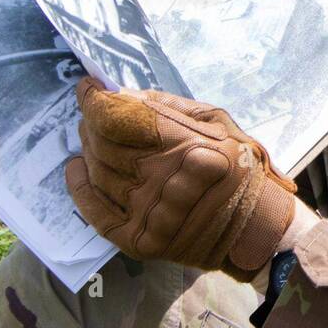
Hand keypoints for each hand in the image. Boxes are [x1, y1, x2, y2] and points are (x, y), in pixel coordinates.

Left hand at [65, 78, 296, 280]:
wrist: (252, 226)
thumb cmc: (239, 167)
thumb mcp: (218, 122)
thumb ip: (170, 107)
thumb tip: (124, 93)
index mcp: (189, 146)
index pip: (122, 118)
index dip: (96, 100)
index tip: (87, 87)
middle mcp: (166, 180)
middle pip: (104, 144)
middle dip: (91, 123)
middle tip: (90, 114)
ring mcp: (150, 213)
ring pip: (98, 173)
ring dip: (87, 150)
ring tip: (88, 136)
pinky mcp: (140, 239)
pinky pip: (96, 213)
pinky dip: (79, 189)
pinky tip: (75, 168)